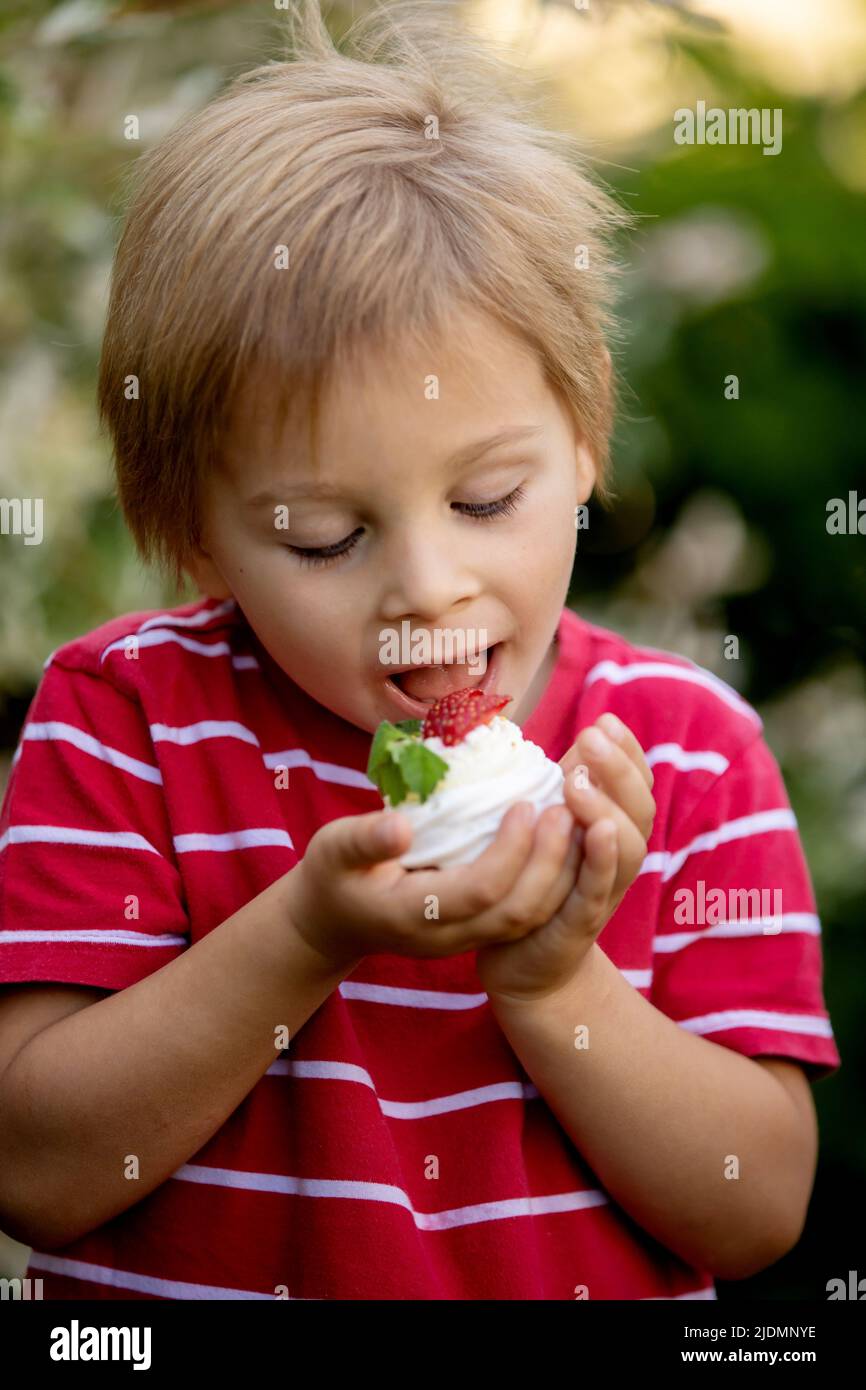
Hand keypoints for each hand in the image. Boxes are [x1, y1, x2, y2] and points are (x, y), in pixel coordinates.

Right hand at [285, 798, 581, 973]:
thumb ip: (364, 839)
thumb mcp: (332, 849)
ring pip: (527, 919)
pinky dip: (549, 882)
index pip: (480, 891)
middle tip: (566, 810)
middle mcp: (444, 937)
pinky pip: (523, 914)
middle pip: (516, 912)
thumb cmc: (332, 875)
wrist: (334, 921)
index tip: (525, 805)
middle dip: (548, 863)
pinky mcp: (475, 933)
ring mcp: (463, 941)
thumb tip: (402, 825)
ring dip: (557, 875)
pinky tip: (560, 842)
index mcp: (411, 915)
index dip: (511, 851)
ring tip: (573, 822)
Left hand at [475, 713, 654, 1004]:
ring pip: (630, 848)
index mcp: (613, 831)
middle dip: (619, 768)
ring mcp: (604, 892)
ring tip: (579, 780)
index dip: (628, 752)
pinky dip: (602, 858)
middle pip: (641, 809)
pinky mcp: (581, 923)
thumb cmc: (530, 883)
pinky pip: (599, 889)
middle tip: (589, 735)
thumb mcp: (545, 828)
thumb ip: (555, 787)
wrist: (524, 965)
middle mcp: (617, 860)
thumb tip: (544, 728)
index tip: (604, 720)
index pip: (637, 784)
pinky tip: (596, 830)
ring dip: (609, 807)